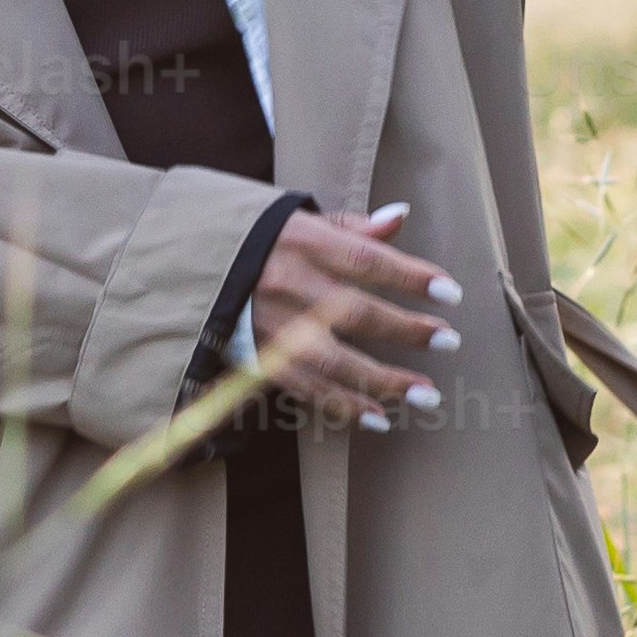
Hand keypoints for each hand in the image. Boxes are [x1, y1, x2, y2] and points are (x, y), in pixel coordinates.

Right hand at [244, 199, 457, 430]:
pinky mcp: (259, 359)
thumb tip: (400, 217)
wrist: (186, 266)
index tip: (450, 292)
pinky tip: (378, 418)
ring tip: (426, 394)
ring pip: (334, 361)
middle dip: (406, 330)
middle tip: (448, 341)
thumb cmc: (256, 239)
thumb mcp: (297, 219)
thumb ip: (352, 225)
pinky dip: (343, 406)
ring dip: (383, 382)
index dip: (410, 277)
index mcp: (301, 242)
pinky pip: (306, 388)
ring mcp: (272, 327)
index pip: (366, 260)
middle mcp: (288, 285)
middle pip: (356, 312)